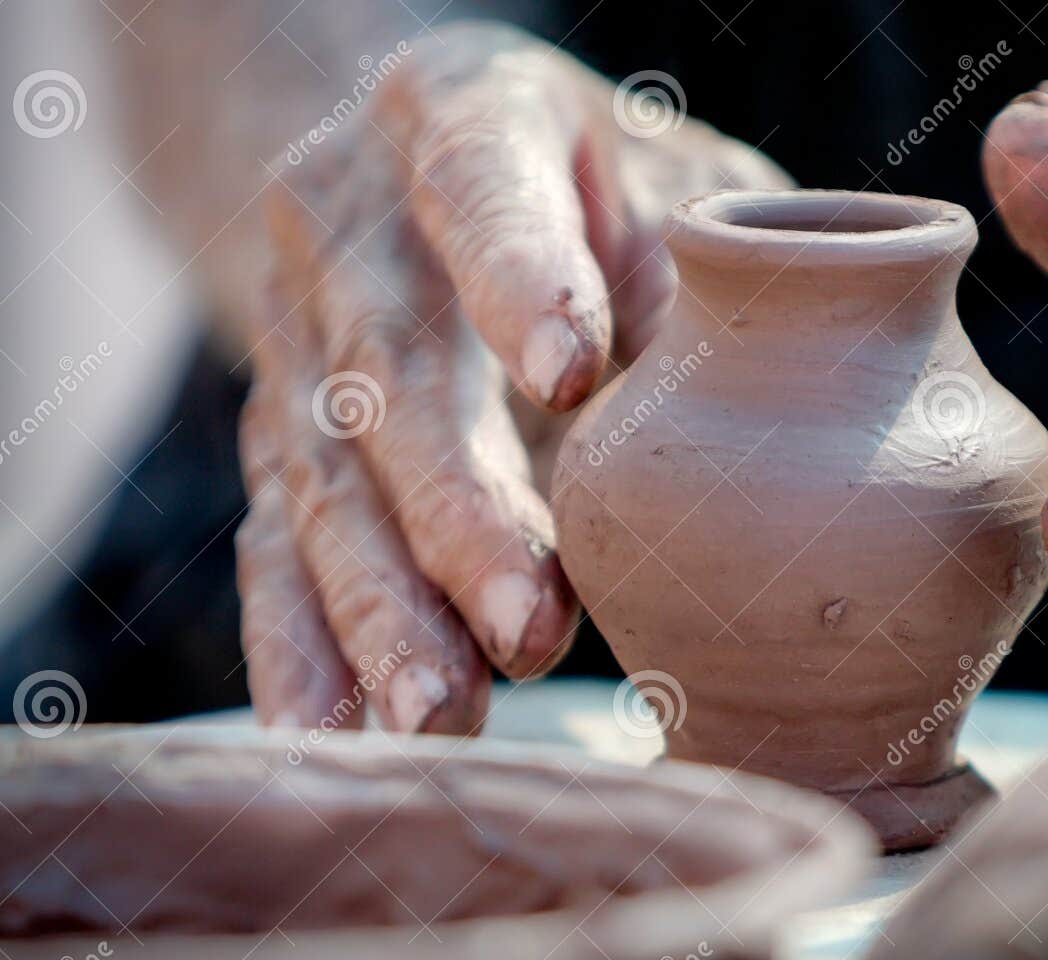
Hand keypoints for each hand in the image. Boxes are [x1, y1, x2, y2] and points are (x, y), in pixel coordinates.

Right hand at [238, 22, 787, 731]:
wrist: (401, 163)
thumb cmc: (589, 183)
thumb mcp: (663, 183)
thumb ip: (698, 279)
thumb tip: (753, 431)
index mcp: (460, 116)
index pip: (480, 188)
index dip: (519, 279)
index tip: (570, 377)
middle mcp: (354, 227)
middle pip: (394, 375)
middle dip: (460, 513)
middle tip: (529, 632)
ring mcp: (300, 342)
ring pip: (327, 482)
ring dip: (381, 609)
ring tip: (438, 714)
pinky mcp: (281, 442)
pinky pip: (274, 548)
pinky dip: (301, 649)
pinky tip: (328, 734)